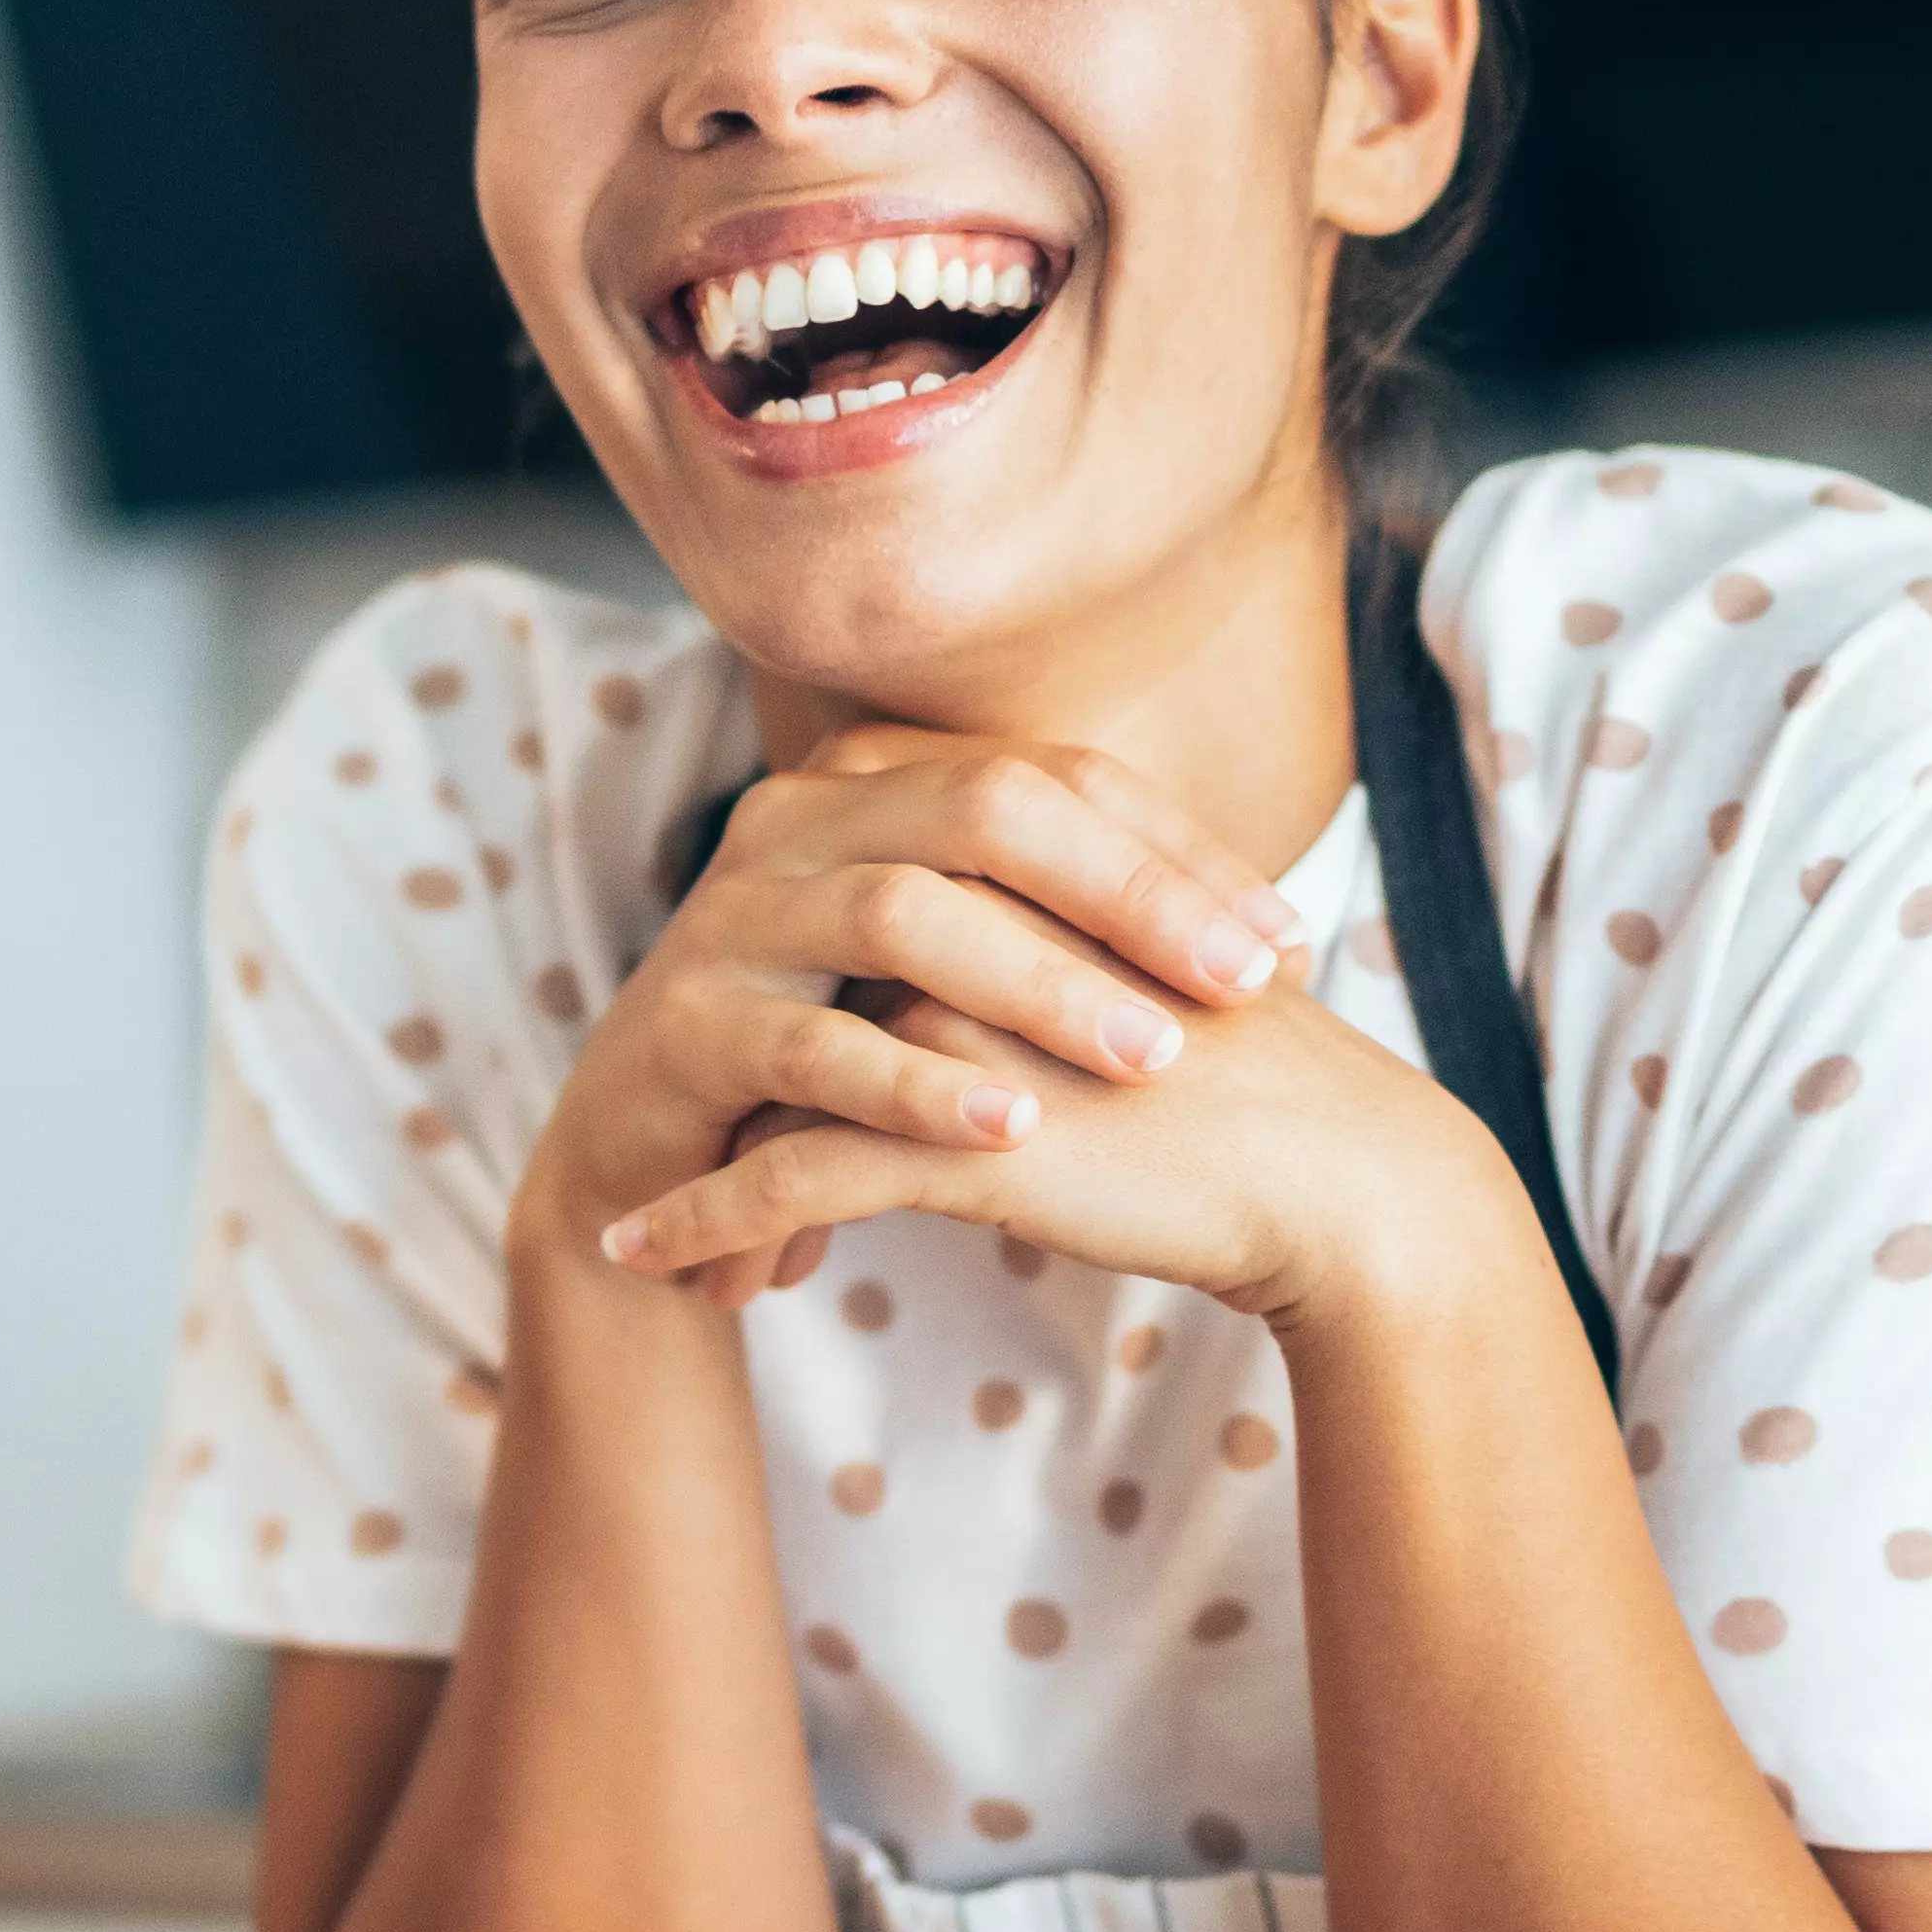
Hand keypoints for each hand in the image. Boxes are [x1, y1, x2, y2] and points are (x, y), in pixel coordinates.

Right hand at [513, 725, 1308, 1313]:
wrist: (651, 1154)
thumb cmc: (834, 1052)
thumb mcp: (951, 971)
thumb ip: (1066, 926)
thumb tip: (1272, 933)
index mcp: (871, 782)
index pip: (1050, 777)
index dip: (1175, 850)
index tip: (1280, 939)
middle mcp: (795, 820)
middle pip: (985, 810)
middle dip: (1128, 895)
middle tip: (1238, 984)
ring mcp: (731, 915)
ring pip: (902, 914)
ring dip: (1039, 985)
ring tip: (1148, 1058)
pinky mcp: (684, 1027)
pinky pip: (815, 1047)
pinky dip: (921, 1086)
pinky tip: (1015, 1126)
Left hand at [607, 967, 1516, 1330]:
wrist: (1342, 1181)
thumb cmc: (1248, 1097)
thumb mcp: (1115, 992)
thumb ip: (1017, 967)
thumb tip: (910, 996)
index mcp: (1006, 876)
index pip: (835, 920)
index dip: (777, 1005)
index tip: (728, 1081)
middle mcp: (964, 930)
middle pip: (787, 1001)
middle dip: (715, 1093)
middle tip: (660, 1159)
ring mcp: (956, 1028)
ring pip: (768, 1091)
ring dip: (693, 1173)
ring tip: (637, 1237)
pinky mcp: (959, 1135)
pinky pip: (784, 1177)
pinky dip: (700, 1219)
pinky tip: (639, 1259)